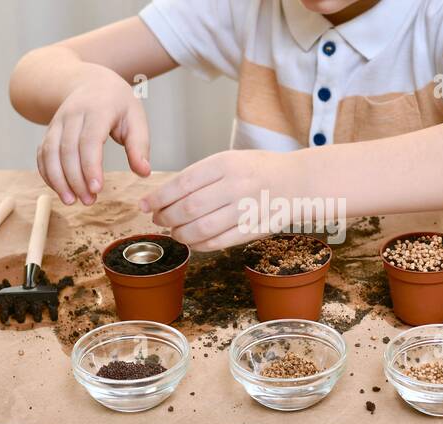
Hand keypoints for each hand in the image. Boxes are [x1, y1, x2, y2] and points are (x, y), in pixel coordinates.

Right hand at [38, 63, 150, 205]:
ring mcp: (56, 123)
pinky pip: (42, 154)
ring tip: (71, 201)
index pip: (89, 141)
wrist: (89, 82)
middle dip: (75, 179)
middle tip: (89, 201)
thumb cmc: (117, 103)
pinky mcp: (48, 132)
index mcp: (97, 110)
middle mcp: (72, 115)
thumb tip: (143, 172)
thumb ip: (139, 145)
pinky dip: (47, 174)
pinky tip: (59, 190)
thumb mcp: (136, 117)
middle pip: (67, 150)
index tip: (97, 189)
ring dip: (58, 180)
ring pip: (50, 153)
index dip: (91, 167)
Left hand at [140, 150, 300, 251]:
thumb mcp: (230, 160)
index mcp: (226, 163)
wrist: (298, 182)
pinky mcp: (253, 229)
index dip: (158, 197)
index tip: (144, 205)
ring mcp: (246, 209)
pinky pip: (218, 242)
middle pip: (188, 208)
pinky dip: (199, 245)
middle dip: (165, 217)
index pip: (182, 183)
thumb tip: (163, 196)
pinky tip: (193, 242)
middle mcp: (236, 185)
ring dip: (180, 234)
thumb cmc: (258, 170)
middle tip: (158, 219)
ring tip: (174, 232)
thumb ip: (200, 176)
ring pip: (201, 228)